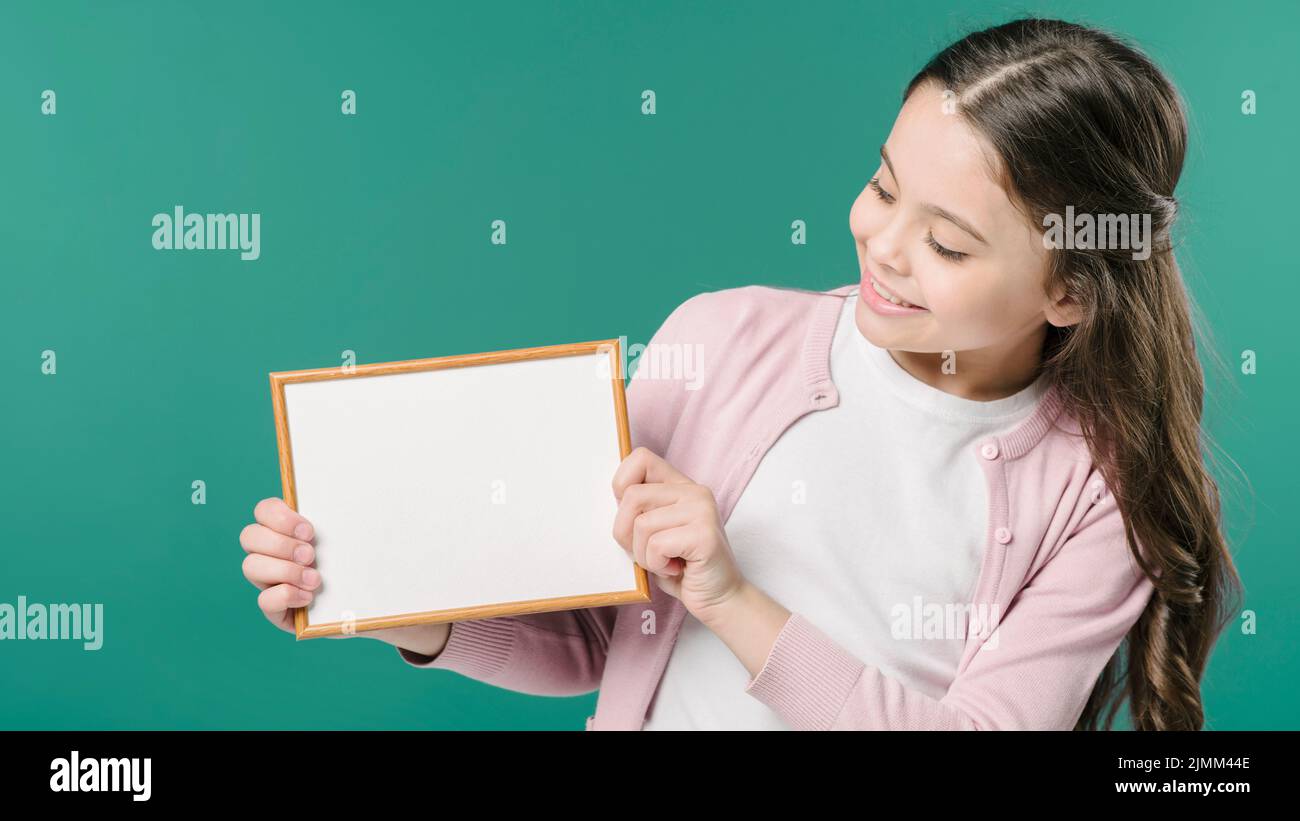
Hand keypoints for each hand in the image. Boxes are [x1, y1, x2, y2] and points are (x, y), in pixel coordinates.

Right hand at [239, 497, 449, 655]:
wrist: (374, 604)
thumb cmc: (364, 564)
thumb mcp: (359, 537)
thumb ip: (354, 514)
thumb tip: (378, 486)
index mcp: (288, 530)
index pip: (263, 510)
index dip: (279, 516)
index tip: (311, 530)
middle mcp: (273, 554)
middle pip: (249, 536)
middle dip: (281, 544)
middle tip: (312, 554)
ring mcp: (271, 582)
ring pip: (250, 567)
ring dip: (285, 571)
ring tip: (316, 578)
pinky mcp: (278, 610)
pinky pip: (263, 601)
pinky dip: (285, 596)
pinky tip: (310, 597)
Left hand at [611, 447, 745, 622]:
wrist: (720, 599)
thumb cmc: (682, 569)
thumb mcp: (654, 533)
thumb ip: (639, 512)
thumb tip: (613, 500)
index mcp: (680, 486)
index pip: (640, 458)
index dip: (622, 485)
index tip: (631, 516)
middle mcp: (694, 491)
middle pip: (631, 496)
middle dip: (625, 533)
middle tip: (647, 552)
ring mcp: (702, 510)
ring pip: (641, 524)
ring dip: (644, 555)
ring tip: (665, 562)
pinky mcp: (704, 534)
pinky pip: (657, 545)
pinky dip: (657, 565)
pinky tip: (676, 569)